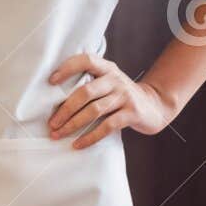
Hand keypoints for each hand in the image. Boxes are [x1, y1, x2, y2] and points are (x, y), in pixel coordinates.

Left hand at [45, 52, 176, 148]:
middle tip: (51, 123)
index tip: (50, 80)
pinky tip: (77, 144)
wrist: (154, 105)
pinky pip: (107, 126)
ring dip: (73, 124)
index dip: (68, 68)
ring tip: (58, 134)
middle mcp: (115, 79)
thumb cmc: (121, 95)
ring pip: (94, 111)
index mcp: (107, 68)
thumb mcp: (109, 81)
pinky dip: (90, 137)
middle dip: (65, 109)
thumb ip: (90, 81)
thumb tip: (54, 96)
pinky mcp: (132, 113)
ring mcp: (125, 96)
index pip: (86, 60)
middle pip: (85, 92)